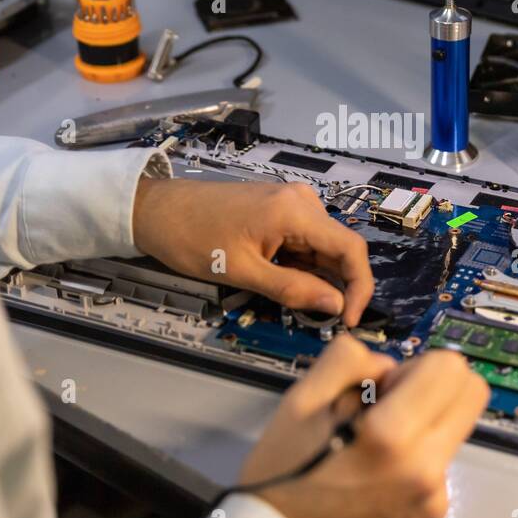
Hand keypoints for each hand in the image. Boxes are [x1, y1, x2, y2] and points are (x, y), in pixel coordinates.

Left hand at [132, 178, 373, 325]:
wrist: (158, 210)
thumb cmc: (192, 236)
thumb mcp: (243, 272)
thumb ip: (293, 290)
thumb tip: (335, 306)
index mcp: (295, 211)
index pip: (351, 249)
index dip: (359, 287)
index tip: (350, 317)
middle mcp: (300, 200)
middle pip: (339, 248)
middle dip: (336, 285)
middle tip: (320, 317)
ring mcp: (290, 203)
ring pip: (322, 247)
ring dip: (316, 277)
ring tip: (290, 298)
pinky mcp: (279, 209)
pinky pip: (304, 240)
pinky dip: (301, 265)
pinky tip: (280, 279)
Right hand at [239, 334, 489, 517]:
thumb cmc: (283, 475)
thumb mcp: (300, 400)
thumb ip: (350, 360)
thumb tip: (390, 365)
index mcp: (391, 437)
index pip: (450, 368)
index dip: (415, 365)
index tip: (383, 386)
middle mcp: (426, 470)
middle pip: (472, 393)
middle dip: (434, 385)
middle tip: (388, 403)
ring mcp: (435, 498)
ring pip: (455, 428)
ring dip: (424, 421)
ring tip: (372, 442)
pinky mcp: (434, 516)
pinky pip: (440, 463)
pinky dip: (416, 455)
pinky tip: (376, 470)